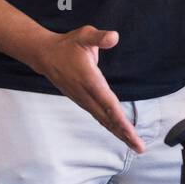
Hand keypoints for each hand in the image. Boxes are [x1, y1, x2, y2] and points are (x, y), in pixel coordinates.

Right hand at [33, 26, 143, 152]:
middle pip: (108, 117)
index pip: (108, 102)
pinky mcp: (82, 100)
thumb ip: (99, 37)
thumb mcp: (84, 35)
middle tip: (139, 148)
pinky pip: (99, 116)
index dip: (119, 118)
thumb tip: (114, 37)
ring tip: (134, 145)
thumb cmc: (68, 45)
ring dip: (118, 132)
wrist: (45, 55)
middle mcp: (86, 94)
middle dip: (124, 133)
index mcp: (90, 80)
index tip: (130, 131)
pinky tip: (120, 133)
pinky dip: (110, 125)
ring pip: (103, 119)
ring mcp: (83, 99)